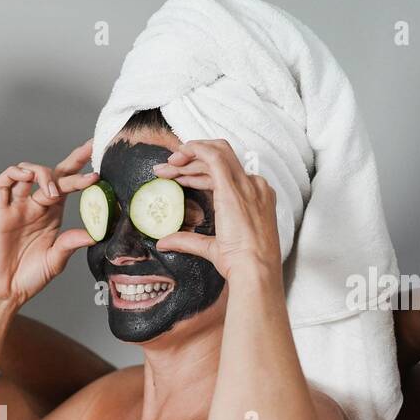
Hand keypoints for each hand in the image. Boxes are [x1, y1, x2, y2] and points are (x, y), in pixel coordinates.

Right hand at [0, 141, 98, 308]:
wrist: (5, 292)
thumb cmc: (29, 278)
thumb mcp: (56, 261)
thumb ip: (71, 243)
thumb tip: (94, 232)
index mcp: (52, 214)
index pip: (68, 184)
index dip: (81, 170)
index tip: (98, 165)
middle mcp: (35, 206)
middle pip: (52, 173)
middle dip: (72, 160)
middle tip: (88, 153)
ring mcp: (16, 207)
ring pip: (27, 173)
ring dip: (42, 173)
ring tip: (53, 192)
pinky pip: (2, 183)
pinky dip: (13, 173)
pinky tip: (26, 177)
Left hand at [153, 139, 281, 278]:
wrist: (255, 270)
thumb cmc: (241, 263)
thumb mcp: (211, 247)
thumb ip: (188, 240)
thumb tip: (164, 242)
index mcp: (255, 196)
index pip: (225, 174)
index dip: (198, 171)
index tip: (178, 176)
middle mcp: (253, 185)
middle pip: (220, 160)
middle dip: (190, 161)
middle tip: (166, 169)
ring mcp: (246, 184)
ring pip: (215, 155)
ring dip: (188, 158)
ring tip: (165, 168)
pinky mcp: (234, 187)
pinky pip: (213, 156)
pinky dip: (195, 150)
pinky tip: (179, 155)